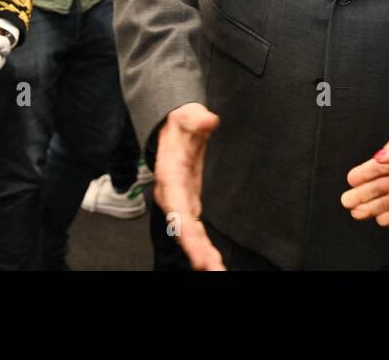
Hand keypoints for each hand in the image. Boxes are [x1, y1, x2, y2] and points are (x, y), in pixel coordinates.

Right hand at [155, 102, 224, 269]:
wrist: (174, 128)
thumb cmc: (181, 124)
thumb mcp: (188, 117)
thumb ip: (197, 119)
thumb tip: (208, 120)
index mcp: (170, 178)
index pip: (177, 209)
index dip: (186, 233)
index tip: (197, 252)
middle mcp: (172, 195)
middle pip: (183, 228)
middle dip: (197, 250)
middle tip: (212, 269)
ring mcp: (180, 202)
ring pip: (189, 233)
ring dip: (202, 253)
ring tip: (217, 270)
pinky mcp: (188, 204)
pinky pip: (195, 230)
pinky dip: (203, 246)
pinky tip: (214, 260)